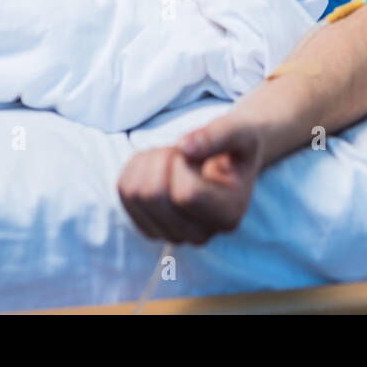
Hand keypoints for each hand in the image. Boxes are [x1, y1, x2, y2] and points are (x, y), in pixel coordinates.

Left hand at [117, 113, 264, 244]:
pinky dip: (135, 168)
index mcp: (228, 216)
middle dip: (163, 158)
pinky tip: (158, 164)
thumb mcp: (241, 131)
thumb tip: (185, 147)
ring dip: (149, 161)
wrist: (230, 161)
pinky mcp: (149, 226)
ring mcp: (172, 234)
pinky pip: (124, 192)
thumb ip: (219, 135)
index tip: (197, 148)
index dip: (183, 161)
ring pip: (136, 194)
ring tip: (172, 155)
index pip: (187, 194)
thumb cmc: (237, 146)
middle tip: (182, 149)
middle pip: (155, 196)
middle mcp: (200, 234)